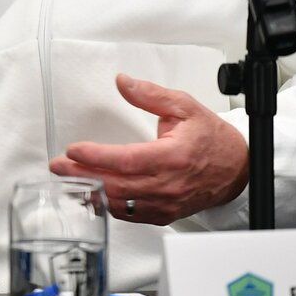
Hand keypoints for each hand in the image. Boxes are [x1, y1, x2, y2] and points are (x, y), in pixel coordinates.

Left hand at [49, 74, 247, 224]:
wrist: (238, 169)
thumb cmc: (212, 139)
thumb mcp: (184, 106)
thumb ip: (150, 95)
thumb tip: (123, 82)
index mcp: (173, 157)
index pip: (126, 160)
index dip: (96, 157)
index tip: (73, 150)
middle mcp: (168, 184)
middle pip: (116, 185)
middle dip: (82, 176)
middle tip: (58, 166)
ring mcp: (165, 203)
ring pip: (120, 203)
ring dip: (90, 193)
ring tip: (66, 180)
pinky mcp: (163, 214)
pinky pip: (129, 214)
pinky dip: (106, 205)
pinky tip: (90, 195)